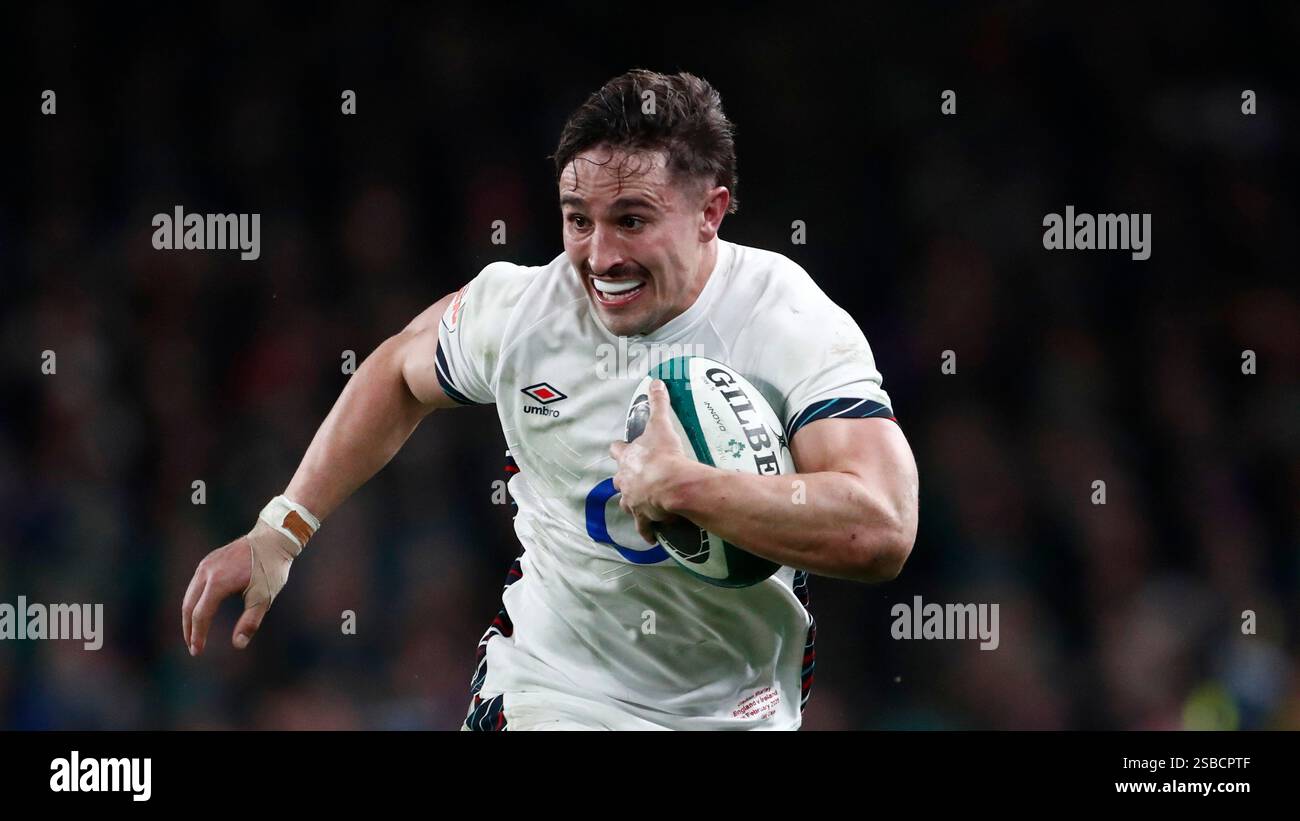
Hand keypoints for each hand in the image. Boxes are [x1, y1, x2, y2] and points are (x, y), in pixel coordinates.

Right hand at [181, 519, 299, 655]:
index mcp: (218, 582)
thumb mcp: (264, 597)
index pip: (200, 615)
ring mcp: (206, 564)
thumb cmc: (271, 568)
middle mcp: (206, 572)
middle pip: (188, 605)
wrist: (272, 538)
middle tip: (192, 646)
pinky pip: (196, 584)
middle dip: (189, 628)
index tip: (197, 651)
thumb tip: (238, 645)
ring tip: (194, 633)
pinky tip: (201, 610)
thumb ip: (250, 622)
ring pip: (190, 594)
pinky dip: (194, 601)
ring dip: (190, 615)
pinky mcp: (209, 560)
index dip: (197, 635)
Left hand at [609, 379, 695, 543]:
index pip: (617, 451)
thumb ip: (658, 403)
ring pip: (627, 503)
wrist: (671, 484)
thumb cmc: (664, 454)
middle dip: (625, 478)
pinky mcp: (644, 518)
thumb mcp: (661, 424)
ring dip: (633, 502)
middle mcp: (625, 481)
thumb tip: (656, 381)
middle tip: (635, 478)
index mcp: (627, 459)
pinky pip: (643, 527)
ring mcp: (632, 501)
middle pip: (619, 479)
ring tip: (641, 504)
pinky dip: (646, 531)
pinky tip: (650, 536)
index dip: (620, 449)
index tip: (621, 449)